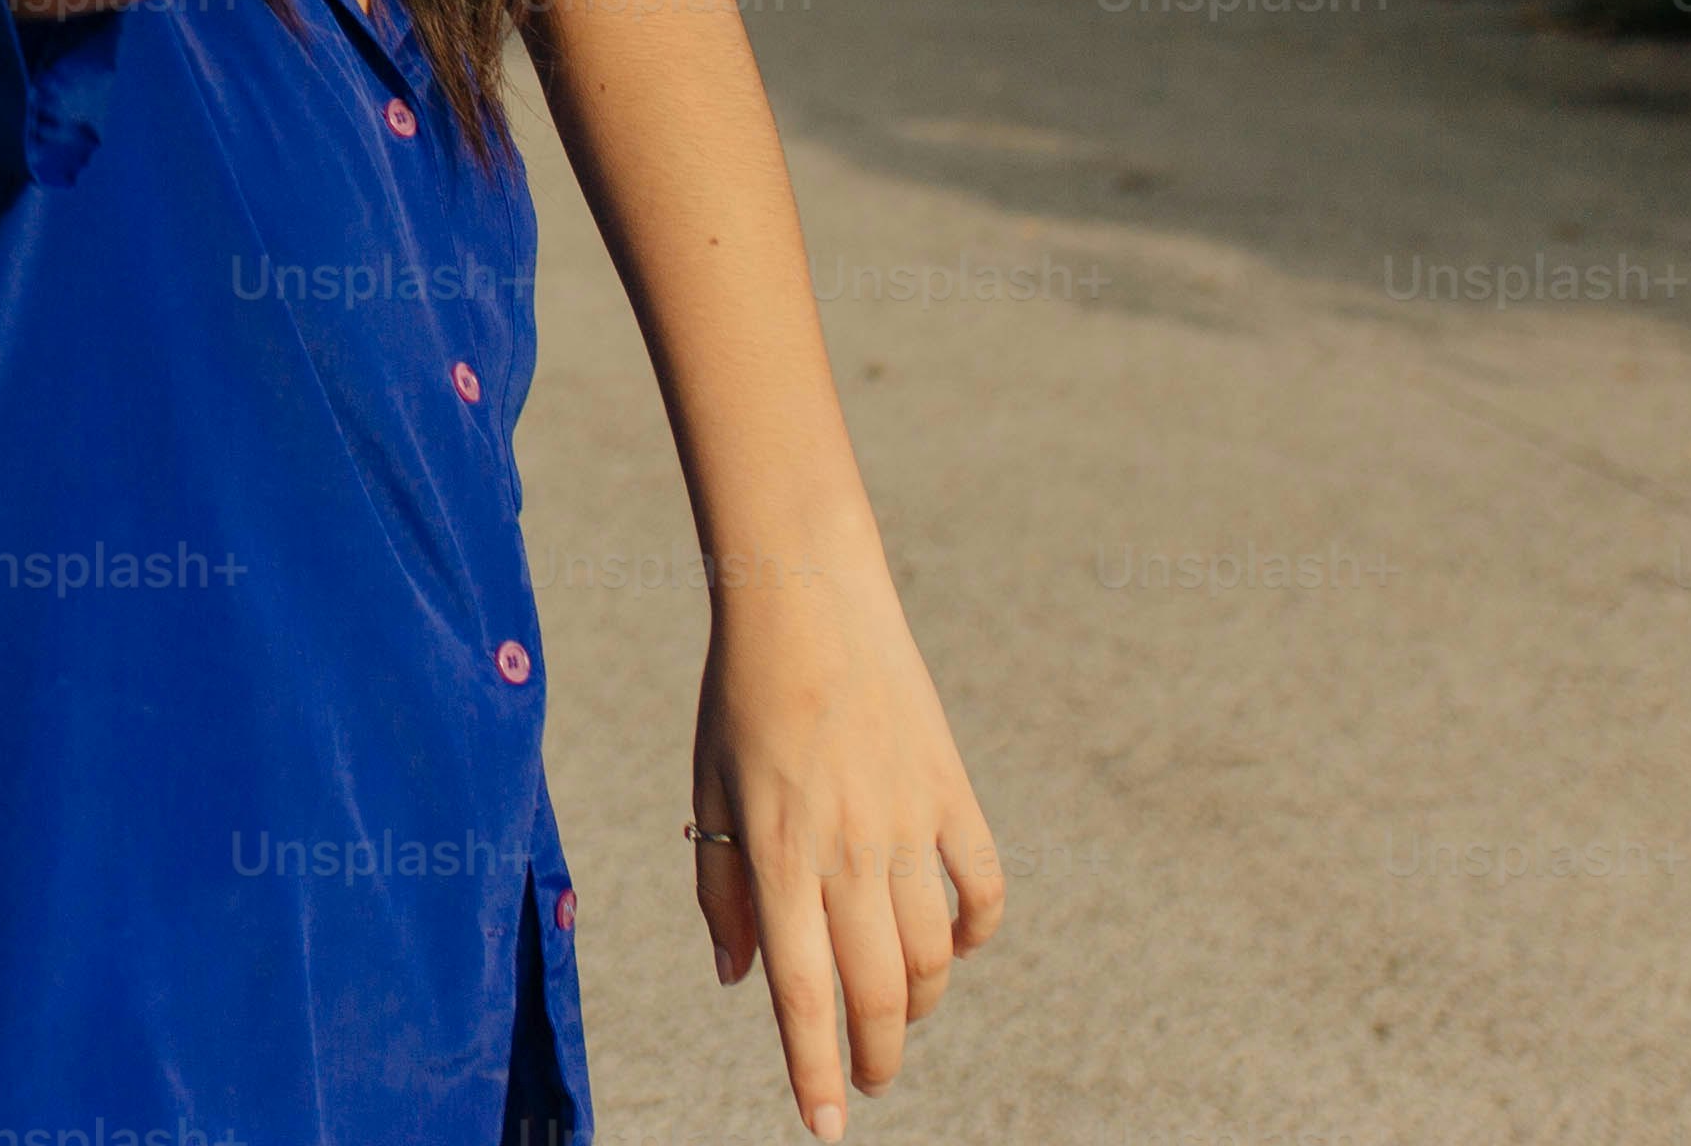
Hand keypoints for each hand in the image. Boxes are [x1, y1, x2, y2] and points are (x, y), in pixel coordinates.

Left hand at [691, 550, 1004, 1138]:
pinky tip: (952, 945)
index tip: (823, 1128)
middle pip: (879, 994)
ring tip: (896, 1012)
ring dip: (918, 1002)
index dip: (812, 1072)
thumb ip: (719, 889)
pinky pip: (983, 892)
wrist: (806, 598)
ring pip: (933, 955)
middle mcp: (846, 851)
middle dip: (874, 1058)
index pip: (802, 994)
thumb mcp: (707, 792)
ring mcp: (907, 823)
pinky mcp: (951, 793)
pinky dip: (974, 934)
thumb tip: (740, 981)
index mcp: (776, 855)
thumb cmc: (740, 699)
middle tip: (866, 1082)